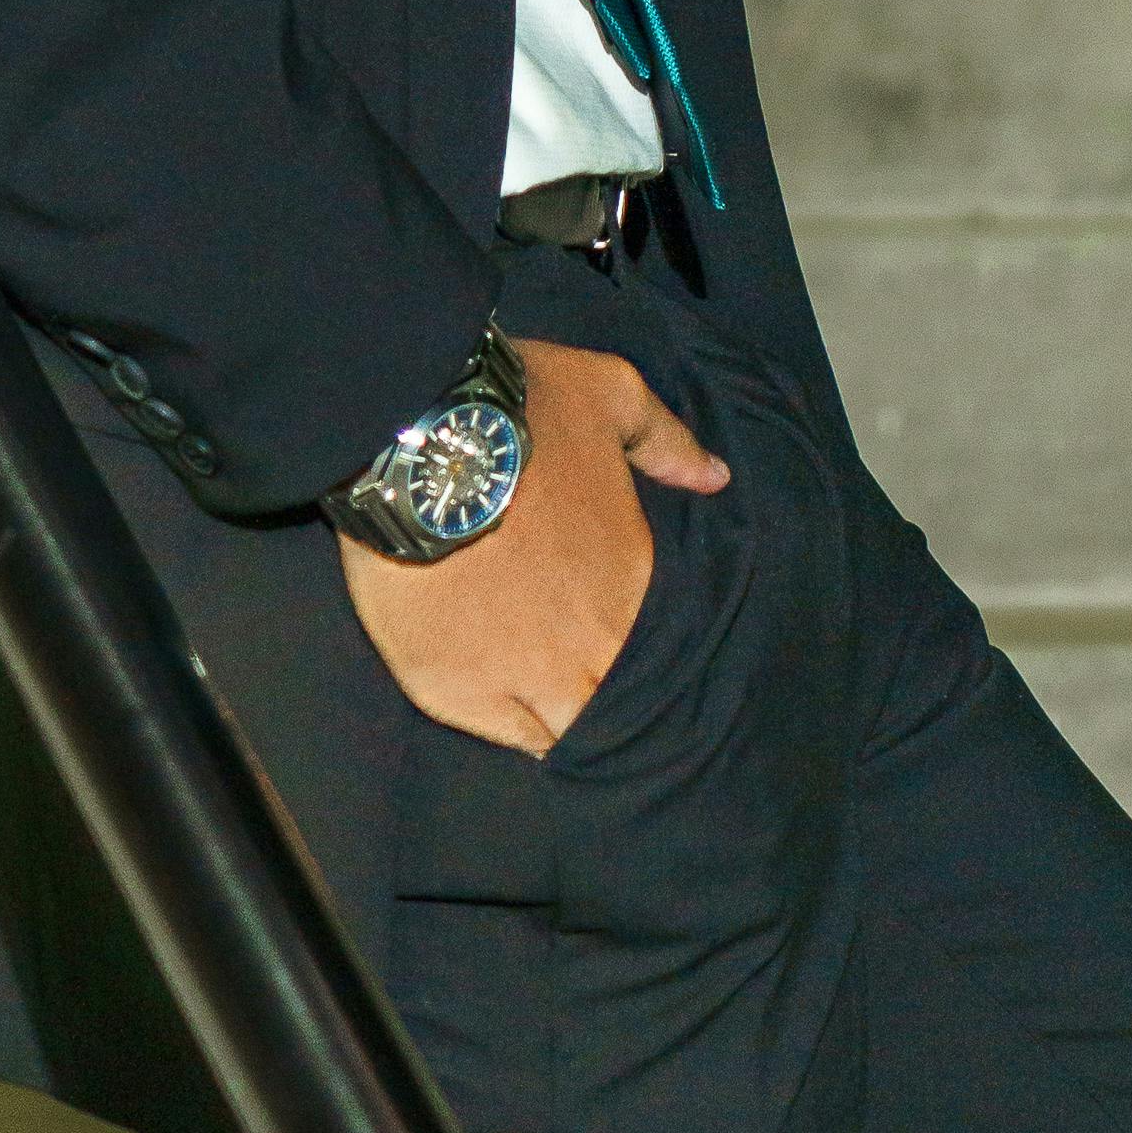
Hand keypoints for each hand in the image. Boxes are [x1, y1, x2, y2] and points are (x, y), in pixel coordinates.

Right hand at [340, 339, 729, 757]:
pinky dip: (515, 728)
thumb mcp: (609, 395)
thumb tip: (716, 477)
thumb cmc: (518, 411)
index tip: (614, 625)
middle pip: (617, 699)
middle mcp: (591, 644)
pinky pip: (507, 737)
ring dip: (567, 717)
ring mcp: (524, 677)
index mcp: (632, 582)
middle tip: (582, 667)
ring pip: (569, 731)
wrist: (415, 436)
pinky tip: (510, 709)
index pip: (658, 646)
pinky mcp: (456, 691)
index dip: (637, 642)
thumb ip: (666, 441)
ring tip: (550, 699)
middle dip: (607, 689)